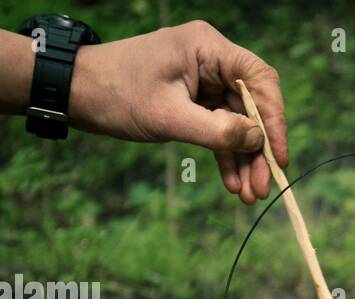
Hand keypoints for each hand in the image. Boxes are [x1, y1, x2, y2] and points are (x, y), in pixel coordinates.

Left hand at [69, 20, 286, 203]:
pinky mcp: (192, 99)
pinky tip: (231, 183)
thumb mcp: (169, 117)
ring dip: (243, 159)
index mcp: (207, 48)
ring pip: (237, 122)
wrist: (75, 93)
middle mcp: (210, 60)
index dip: (274, 120)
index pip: (260, 81)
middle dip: (258, 150)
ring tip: (248, 195)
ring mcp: (202, 80)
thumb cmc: (116, 94)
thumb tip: (257, 141)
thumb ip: (217, 131)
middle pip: (251, 107)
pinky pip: (218, 128)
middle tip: (262, 187)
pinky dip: (225, 155)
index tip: (278, 156)